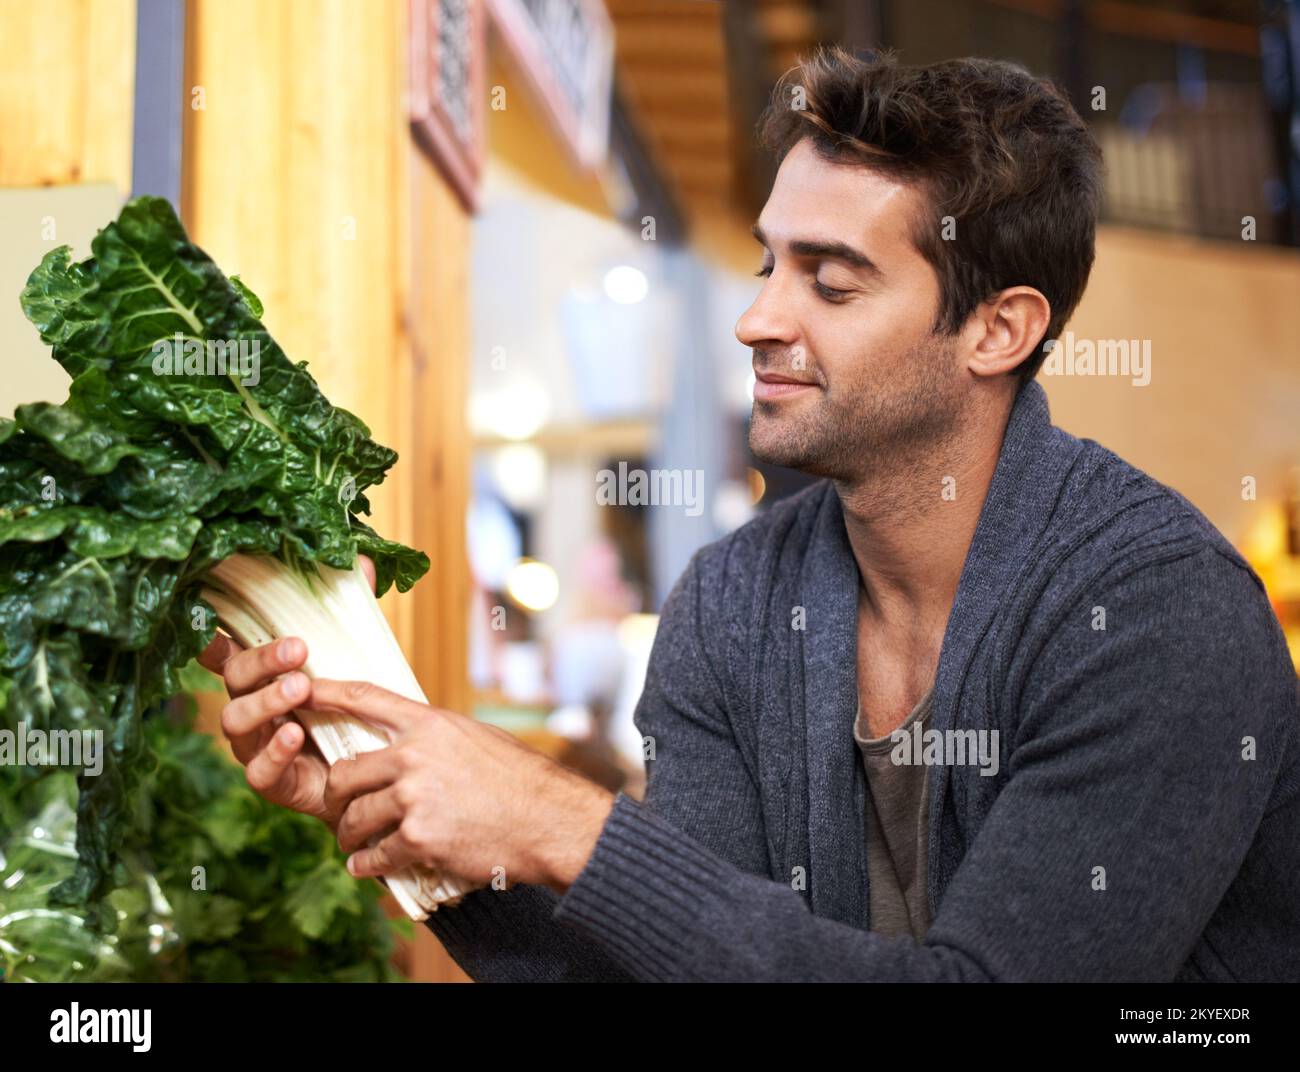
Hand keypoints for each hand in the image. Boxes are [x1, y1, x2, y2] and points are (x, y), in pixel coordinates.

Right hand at [196, 557, 377, 829]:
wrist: (378, 768)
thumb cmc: (355, 705)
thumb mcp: (358, 654)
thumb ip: (354, 612)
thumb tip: (362, 561)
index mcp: (264, 674)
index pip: (228, 650)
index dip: (214, 636)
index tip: (216, 620)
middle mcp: (251, 705)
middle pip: (234, 677)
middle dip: (261, 660)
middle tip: (298, 649)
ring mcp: (256, 745)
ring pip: (236, 722)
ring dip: (266, 702)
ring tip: (301, 689)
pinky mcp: (272, 782)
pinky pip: (258, 772)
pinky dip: (274, 753)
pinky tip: (295, 736)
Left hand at [315, 680, 615, 891]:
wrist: (548, 820)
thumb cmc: (519, 780)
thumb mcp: (476, 739)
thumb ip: (435, 739)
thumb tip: (406, 743)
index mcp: (430, 724)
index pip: (366, 698)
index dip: (327, 693)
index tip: (301, 691)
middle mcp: (415, 756)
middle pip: (345, 772)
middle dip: (335, 795)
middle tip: (338, 808)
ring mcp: (415, 797)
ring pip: (354, 817)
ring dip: (347, 835)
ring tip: (352, 844)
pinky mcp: (420, 838)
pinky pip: (375, 854)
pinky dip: (366, 865)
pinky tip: (366, 867)